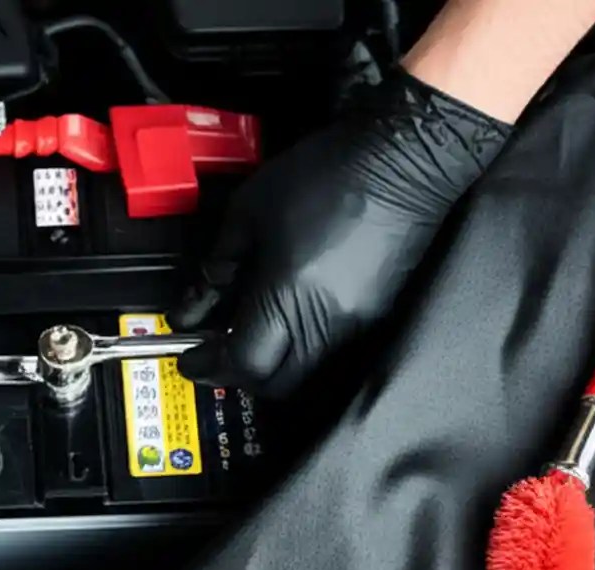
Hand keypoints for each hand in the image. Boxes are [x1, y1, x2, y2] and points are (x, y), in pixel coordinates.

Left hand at [170, 70, 510, 396]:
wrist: (404, 159)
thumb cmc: (324, 174)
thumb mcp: (250, 211)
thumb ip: (217, 265)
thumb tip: (193, 307)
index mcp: (290, 297)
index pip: (244, 364)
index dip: (209, 367)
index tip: (190, 359)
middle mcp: (327, 324)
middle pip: (276, 384)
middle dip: (240, 375)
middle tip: (216, 352)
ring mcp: (357, 324)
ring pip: (305, 373)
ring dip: (272, 365)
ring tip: (250, 332)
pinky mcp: (377, 314)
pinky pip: (329, 352)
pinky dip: (300, 348)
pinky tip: (287, 317)